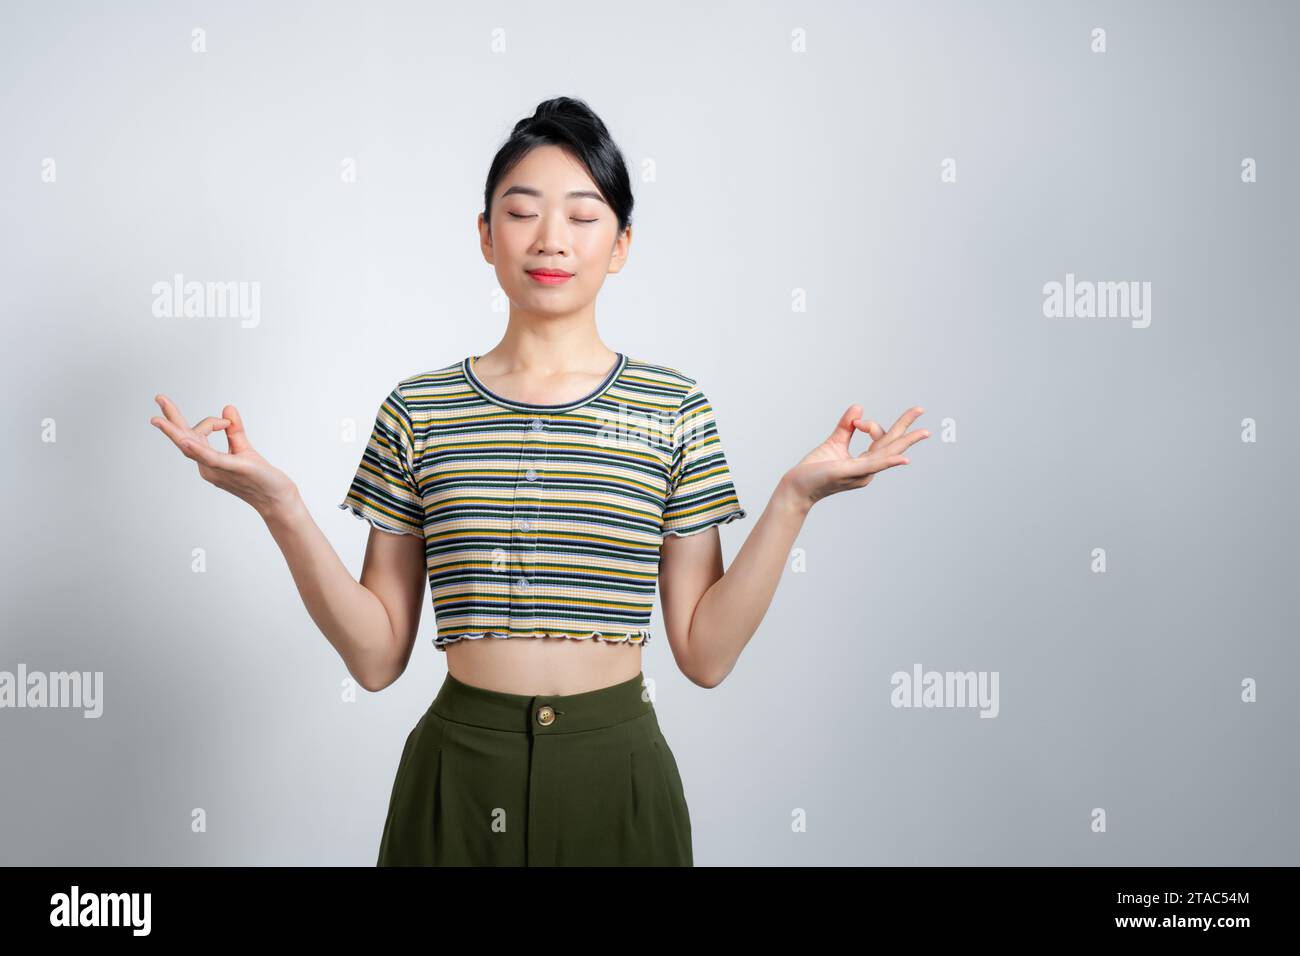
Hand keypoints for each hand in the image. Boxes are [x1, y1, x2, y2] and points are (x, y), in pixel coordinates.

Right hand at [150, 394, 299, 519]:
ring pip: (190, 448)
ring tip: (158, 420)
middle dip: (170, 420)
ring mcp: (217, 470)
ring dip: (174, 433)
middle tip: (159, 397)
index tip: (227, 422)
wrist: (277, 499)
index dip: (210, 422)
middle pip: (183, 440)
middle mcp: (208, 467)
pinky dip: (198, 449)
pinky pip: (211, 458)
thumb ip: (234, 430)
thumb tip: (227, 407)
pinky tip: (186, 442)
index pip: (196, 435)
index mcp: (209, 461)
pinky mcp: (232, 469)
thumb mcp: (244, 448)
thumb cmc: (260, 478)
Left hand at [783, 404, 928, 506]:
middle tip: (920, 409)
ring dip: (906, 441)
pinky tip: (903, 458)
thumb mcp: (834, 442)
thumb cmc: (814, 470)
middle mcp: (867, 470)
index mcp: (865, 463)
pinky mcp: (851, 472)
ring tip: (923, 432)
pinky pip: (874, 464)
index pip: (881, 440)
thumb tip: (859, 407)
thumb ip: (847, 426)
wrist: (797, 487)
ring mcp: (861, 473)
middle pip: (892, 445)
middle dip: (907, 427)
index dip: (871, 425)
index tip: (857, 422)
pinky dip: (889, 460)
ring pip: (887, 452)